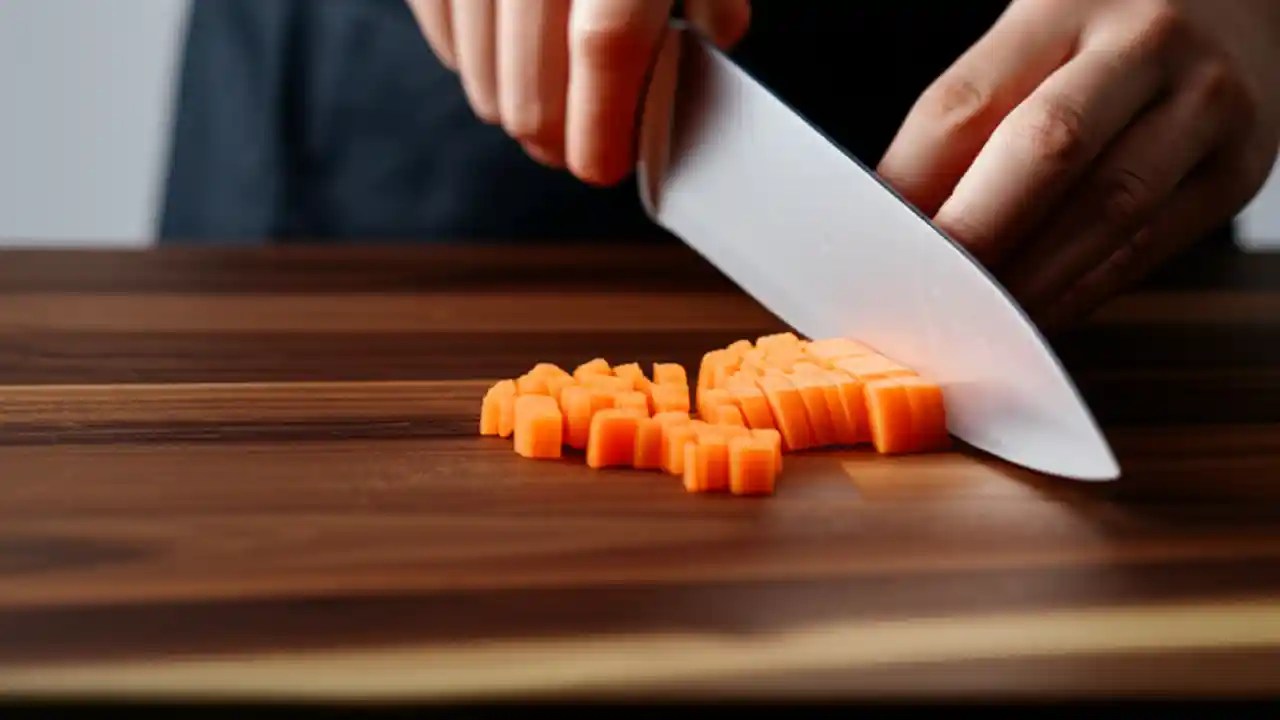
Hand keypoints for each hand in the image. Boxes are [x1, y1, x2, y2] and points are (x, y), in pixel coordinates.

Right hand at [407, 0, 750, 185]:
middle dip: (559, 140)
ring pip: (481, 75)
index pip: (605, 55)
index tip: (606, 166)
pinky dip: (468, 62)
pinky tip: (496, 61)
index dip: (602, 130)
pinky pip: (440, 34)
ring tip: (544, 106)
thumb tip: (719, 33)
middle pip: (533, 88)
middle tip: (581, 147)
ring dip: (515, 109)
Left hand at [879, 0, 1279, 328]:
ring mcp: (1207, 105)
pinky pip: (1147, 250)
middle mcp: (1145, 44)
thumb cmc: (1111, 25)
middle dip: (972, 238)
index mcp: (1065, 2)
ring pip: (1104, 213)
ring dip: (1028, 282)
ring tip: (974, 322)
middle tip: (923, 295)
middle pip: (1043, 152)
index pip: (965, 105)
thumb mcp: (1034, 37)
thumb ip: (973, 119)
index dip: (911, 188)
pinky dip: (1080, 291)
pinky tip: (1037, 312)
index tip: (874, 249)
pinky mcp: (1237, 170)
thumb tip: (900, 221)